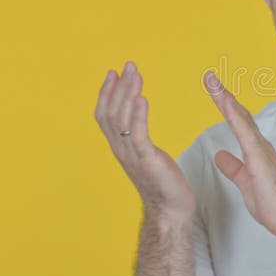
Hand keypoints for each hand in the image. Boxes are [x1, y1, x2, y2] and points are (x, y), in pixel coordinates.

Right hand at [94, 61, 195, 219]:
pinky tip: (142, 98)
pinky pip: (138, 135)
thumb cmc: (163, 181)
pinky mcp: (147, 161)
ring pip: (122, 120)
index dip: (106, 93)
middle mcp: (121, 150)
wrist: (171, 209)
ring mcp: (132, 156)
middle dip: (118, 86)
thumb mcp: (147, 154)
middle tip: (128, 65)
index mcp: (119, 147)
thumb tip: (138, 115)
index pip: (104, 115)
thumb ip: (138, 137)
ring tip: (135, 74)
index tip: (113, 72)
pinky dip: (138, 115)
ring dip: (128, 94)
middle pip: (110, 113)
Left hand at [204, 71, 275, 237]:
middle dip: (223, 94)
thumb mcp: (245, 182)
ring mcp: (260, 149)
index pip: (238, 122)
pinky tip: (227, 103)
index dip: (226, 105)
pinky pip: (245, 133)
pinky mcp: (259, 158)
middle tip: (209, 76)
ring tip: (212, 81)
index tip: (214, 90)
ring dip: (226, 98)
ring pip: (240, 117)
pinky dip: (235, 116)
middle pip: (238, 113)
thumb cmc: (273, 203)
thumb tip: (220, 155)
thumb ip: (233, 167)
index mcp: (255, 150)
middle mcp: (259, 144)